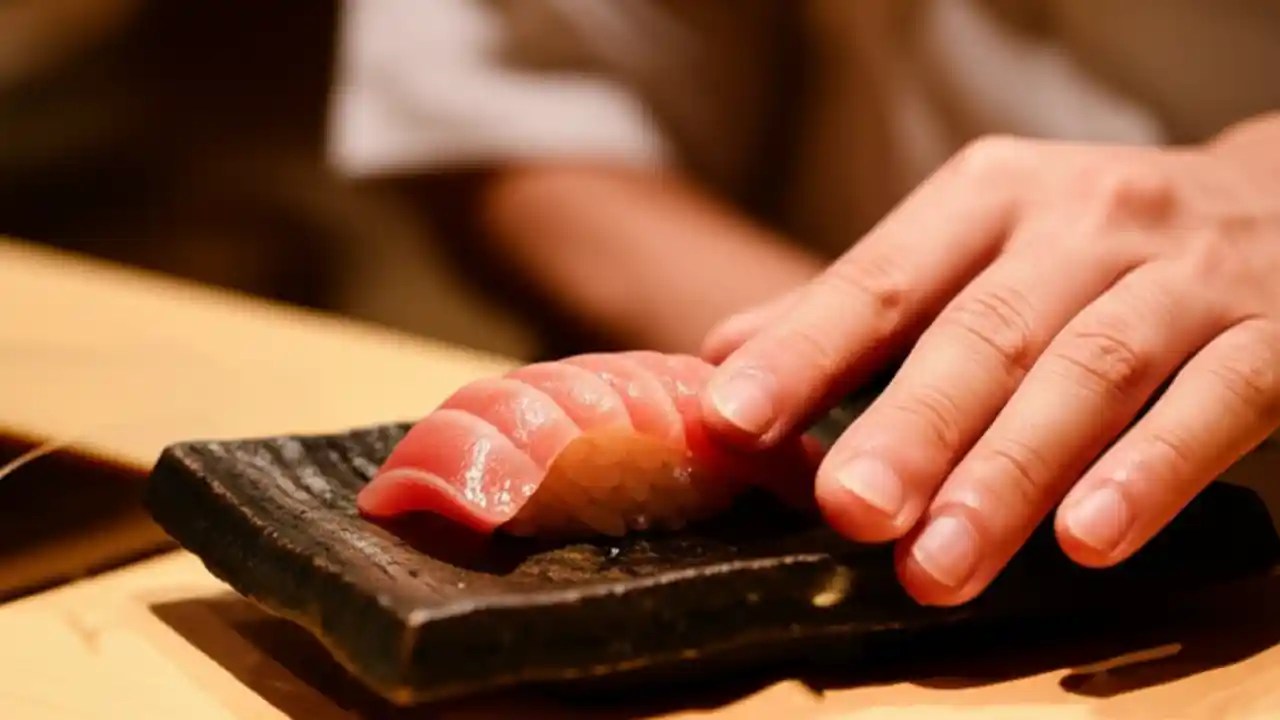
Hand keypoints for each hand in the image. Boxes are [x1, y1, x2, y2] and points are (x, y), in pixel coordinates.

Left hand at [699, 118, 1279, 605]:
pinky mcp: (1275, 332)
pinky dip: (1151, 472)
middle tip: (849, 512)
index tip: (731, 419)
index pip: (880, 281)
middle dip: (912, 428)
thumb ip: (861, 307)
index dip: (804, 351)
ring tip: (941, 563)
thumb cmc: (1093, 247)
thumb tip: (723, 356)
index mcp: (987, 200)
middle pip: (983, 334)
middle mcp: (1081, 223)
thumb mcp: (980, 245)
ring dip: (1010, 474)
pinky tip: (1089, 538)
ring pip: (1089, 375)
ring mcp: (1183, 275)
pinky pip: (1215, 401)